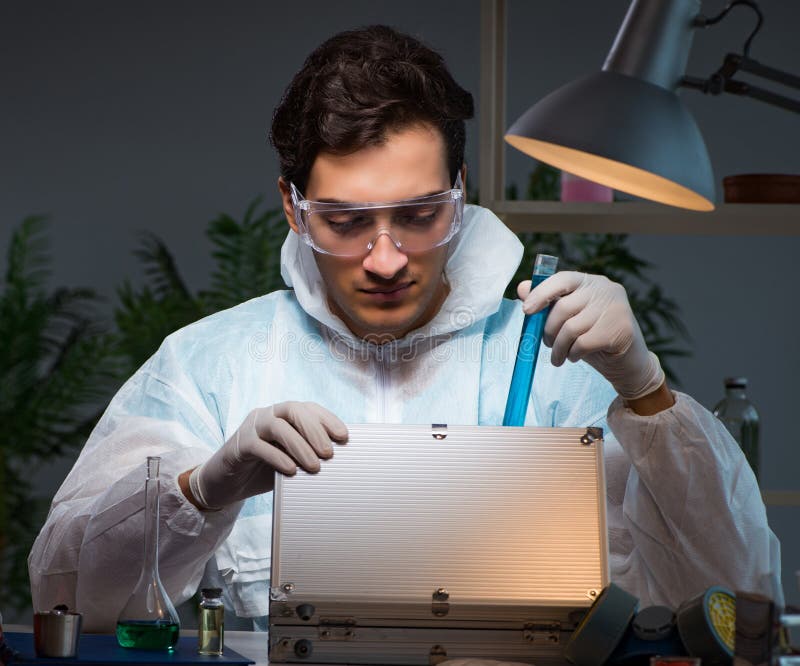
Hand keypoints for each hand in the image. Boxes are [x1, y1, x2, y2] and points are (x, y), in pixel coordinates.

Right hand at [187, 401, 347, 509]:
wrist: (226, 483)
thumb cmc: (263, 470)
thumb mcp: (290, 460)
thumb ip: (307, 455)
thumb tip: (338, 462)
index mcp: (283, 415)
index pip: (308, 408)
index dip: (328, 419)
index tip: (344, 437)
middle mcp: (268, 415)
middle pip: (294, 410)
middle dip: (315, 430)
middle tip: (329, 453)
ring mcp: (251, 427)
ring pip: (278, 426)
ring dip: (300, 445)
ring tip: (314, 466)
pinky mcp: (238, 445)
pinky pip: (258, 446)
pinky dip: (277, 457)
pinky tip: (290, 470)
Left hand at [518, 271, 664, 400]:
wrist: (627, 363)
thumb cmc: (593, 338)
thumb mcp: (568, 320)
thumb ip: (547, 303)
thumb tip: (522, 288)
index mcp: (590, 282)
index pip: (562, 279)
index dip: (541, 293)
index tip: (526, 310)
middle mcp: (605, 289)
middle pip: (563, 307)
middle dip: (548, 330)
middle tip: (547, 345)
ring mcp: (616, 307)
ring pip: (571, 328)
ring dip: (559, 347)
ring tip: (559, 357)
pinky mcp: (621, 328)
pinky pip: (583, 343)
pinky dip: (573, 354)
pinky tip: (574, 357)